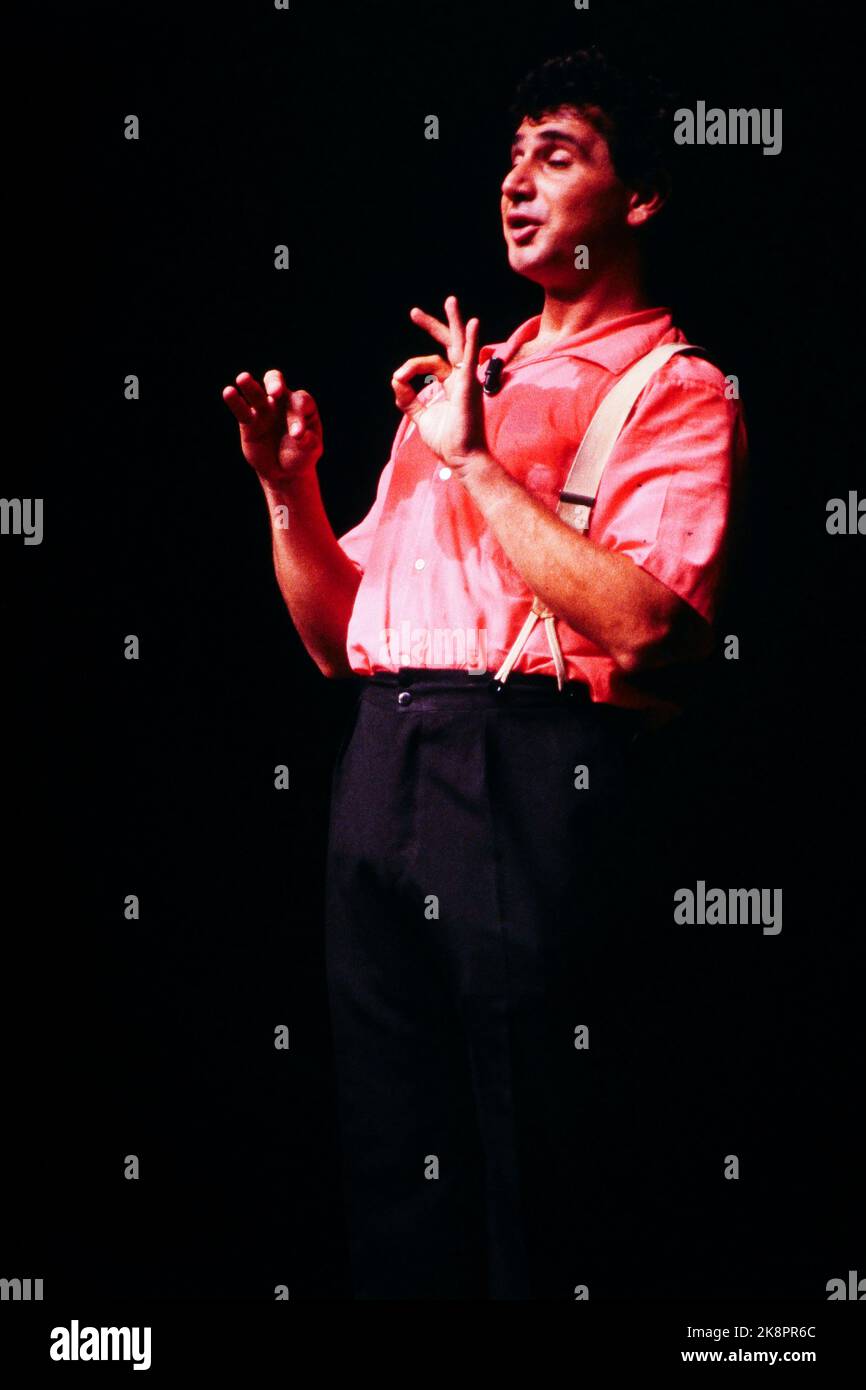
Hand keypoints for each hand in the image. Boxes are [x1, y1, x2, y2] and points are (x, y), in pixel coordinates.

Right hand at [222, 369, 322, 485]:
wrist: (283, 471)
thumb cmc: (301, 456)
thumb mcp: (311, 451)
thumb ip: (310, 442)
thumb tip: (302, 436)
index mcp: (302, 405)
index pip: (300, 402)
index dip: (298, 415)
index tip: (297, 435)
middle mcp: (282, 401)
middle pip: (276, 381)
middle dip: (275, 383)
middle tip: (275, 392)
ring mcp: (264, 409)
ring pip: (256, 392)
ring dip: (250, 385)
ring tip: (243, 378)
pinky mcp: (248, 421)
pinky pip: (241, 409)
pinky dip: (234, 400)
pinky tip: (228, 392)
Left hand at [390, 296, 488, 466]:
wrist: (462, 458)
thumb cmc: (448, 441)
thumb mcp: (421, 417)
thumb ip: (408, 399)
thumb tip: (395, 380)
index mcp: (451, 386)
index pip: (430, 364)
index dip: (411, 368)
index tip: (397, 379)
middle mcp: (460, 379)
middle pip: (448, 346)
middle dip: (432, 327)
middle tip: (414, 313)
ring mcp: (467, 381)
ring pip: (460, 346)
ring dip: (454, 323)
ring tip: (450, 302)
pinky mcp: (469, 386)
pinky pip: (471, 359)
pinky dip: (472, 341)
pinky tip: (473, 323)